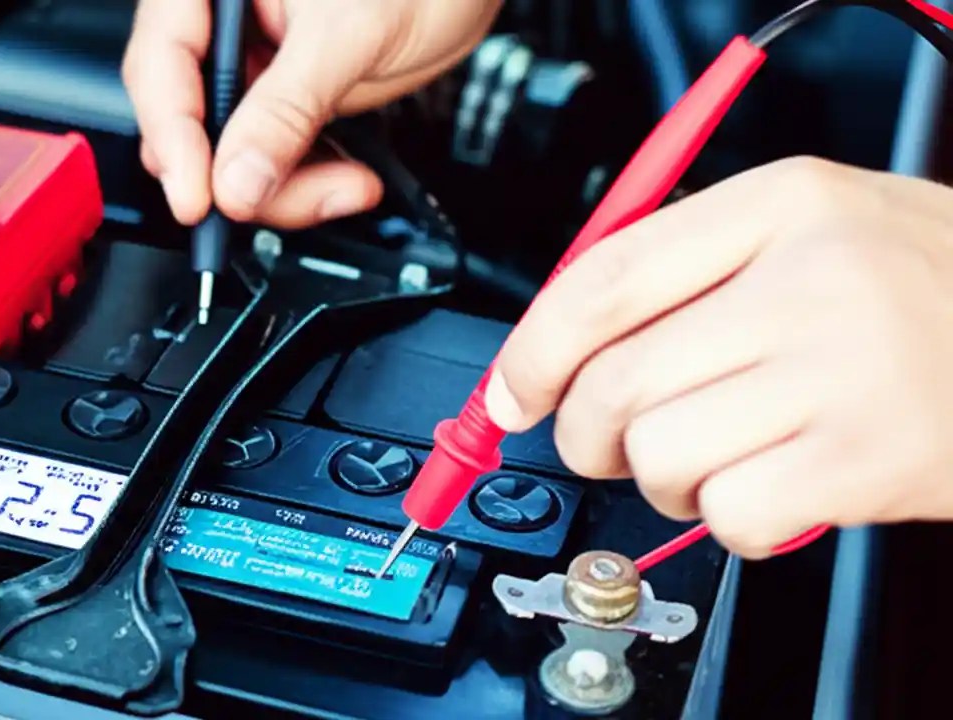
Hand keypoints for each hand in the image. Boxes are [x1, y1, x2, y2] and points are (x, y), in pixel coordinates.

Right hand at [122, 0, 500, 227]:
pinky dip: (305, 181)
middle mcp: (223, 18)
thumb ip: (285, 111)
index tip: (198, 199)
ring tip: (345, 188)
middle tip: (273, 203)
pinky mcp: (283, 95)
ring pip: (229, 150)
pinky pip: (271, 156)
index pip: (161, 63)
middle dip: (236, 174)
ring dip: (283, 189)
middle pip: (187, 116)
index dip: (173, 137)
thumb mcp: (348, 37)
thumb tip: (235, 181)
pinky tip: (346, 181)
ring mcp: (252, 60)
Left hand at [483, 157, 952, 557]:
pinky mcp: (871, 461)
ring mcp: (845, 372)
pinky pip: (730, 513)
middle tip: (610, 442)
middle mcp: (810, 279)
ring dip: (666, 478)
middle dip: (585, 435)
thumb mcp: (815, 229)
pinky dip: (733, 519)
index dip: (533, 349)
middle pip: (614, 380)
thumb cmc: (926, 290)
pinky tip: (775, 488)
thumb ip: (690, 264)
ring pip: (658, 455)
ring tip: (721, 455)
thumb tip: (557, 338)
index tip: (514, 391)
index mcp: (782, 204)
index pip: (603, 279)